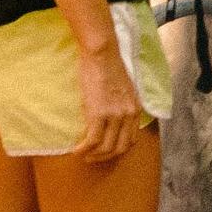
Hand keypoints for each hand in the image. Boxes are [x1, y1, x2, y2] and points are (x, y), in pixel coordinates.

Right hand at [71, 48, 146, 163]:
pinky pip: (92, 140)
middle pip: (120, 148)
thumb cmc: (108, 67)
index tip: (105, 151)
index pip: (131, 139)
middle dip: (105, 157)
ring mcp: (115, 115)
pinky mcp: (99, 114)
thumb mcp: (123, 89)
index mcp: (135, 109)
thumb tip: (112, 116)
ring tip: (82, 155)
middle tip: (92, 158)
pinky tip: (75, 150)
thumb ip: (122, 104)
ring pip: (106, 147)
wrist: (102, 54)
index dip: (117, 149)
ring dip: (93, 155)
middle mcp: (129, 115)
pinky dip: (83, 149)